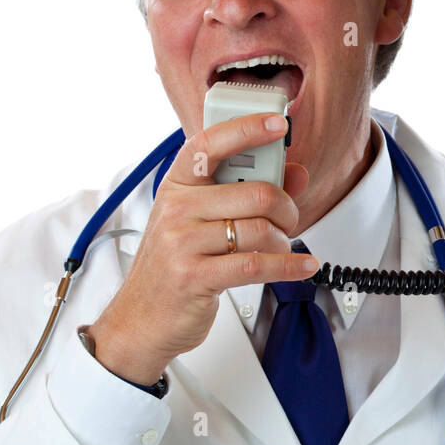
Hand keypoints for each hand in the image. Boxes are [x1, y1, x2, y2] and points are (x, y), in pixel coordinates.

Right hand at [89, 113, 316, 384]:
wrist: (140, 320)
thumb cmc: (175, 266)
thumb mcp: (202, 222)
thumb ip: (248, 193)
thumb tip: (295, 172)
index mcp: (176, 187)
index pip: (209, 143)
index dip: (246, 129)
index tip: (277, 124)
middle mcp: (176, 209)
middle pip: (256, 194)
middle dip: (287, 208)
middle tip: (290, 220)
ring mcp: (182, 243)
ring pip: (261, 230)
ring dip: (284, 242)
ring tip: (282, 249)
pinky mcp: (194, 277)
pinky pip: (257, 265)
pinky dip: (289, 266)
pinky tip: (303, 267)